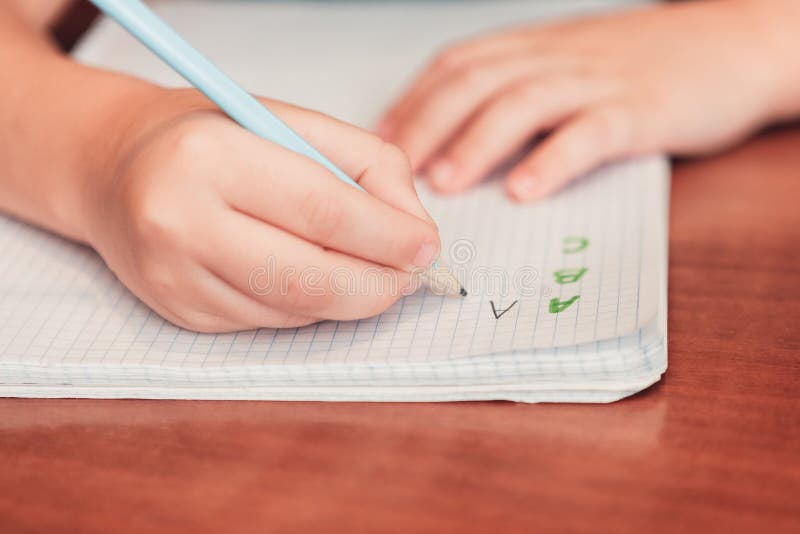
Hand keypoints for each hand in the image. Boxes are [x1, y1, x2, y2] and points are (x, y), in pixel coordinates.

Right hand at [79, 89, 437, 331]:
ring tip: (371, 270)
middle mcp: (181, 222)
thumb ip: (364, 162)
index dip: (387, 237)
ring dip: (351, 297)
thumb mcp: (287, 119)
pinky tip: (313, 274)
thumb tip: (413, 229)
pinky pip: (272, 322)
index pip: (322, 211)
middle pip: (310, 278)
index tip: (428, 246)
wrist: (114, 169)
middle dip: (379, 285)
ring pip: (296, 309)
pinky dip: (311, 304)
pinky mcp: (180, 312)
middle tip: (411, 274)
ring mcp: (175, 278)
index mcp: (209, 157)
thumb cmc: (209, 135)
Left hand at [379, 0, 796, 200]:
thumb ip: (514, 91)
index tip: (378, 145)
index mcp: (532, 46)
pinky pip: (590, 133)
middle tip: (394, 173)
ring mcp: (597, 81)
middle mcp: (555, 57)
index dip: (412, 104)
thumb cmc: (638, 63)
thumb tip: (450, 140)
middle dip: (428, 126)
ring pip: (523, 103)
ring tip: (446, 185)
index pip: (455, 66)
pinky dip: (553, 161)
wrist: (730, 42)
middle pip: (476, 82)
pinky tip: (525, 190)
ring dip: (477, 144)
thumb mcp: (566, 64)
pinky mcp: (639, 110)